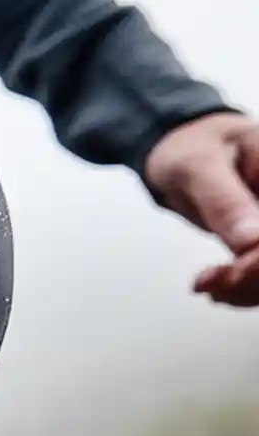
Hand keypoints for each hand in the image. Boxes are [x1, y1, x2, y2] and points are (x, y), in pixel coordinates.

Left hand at [144, 112, 258, 306]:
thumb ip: (224, 201)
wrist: (184, 151)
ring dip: (245, 290)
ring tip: (206, 282)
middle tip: (212, 280)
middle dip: (255, 279)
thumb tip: (252, 241)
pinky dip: (239, 288)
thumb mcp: (199, 166)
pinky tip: (210, 282)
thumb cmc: (193, 146)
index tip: (236, 267)